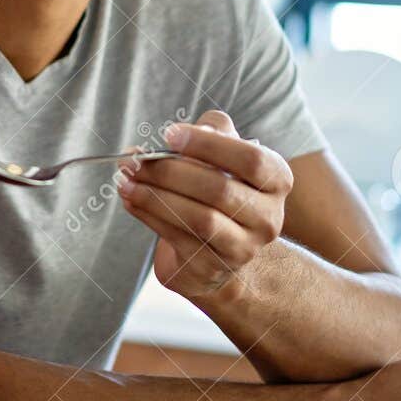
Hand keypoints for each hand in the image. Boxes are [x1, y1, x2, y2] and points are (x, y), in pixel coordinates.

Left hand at [117, 109, 292, 299]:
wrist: (221, 250)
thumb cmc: (219, 190)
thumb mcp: (223, 156)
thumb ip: (212, 133)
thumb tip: (181, 133)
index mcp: (276, 180)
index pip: (250, 159)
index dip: (208, 145)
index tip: (169, 134)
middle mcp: (267, 217)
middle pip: (219, 189)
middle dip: (169, 171)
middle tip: (133, 159)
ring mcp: (243, 247)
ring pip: (199, 218)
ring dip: (154, 196)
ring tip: (125, 179)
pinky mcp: (213, 266)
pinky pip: (178, 237)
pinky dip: (149, 215)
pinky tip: (130, 199)